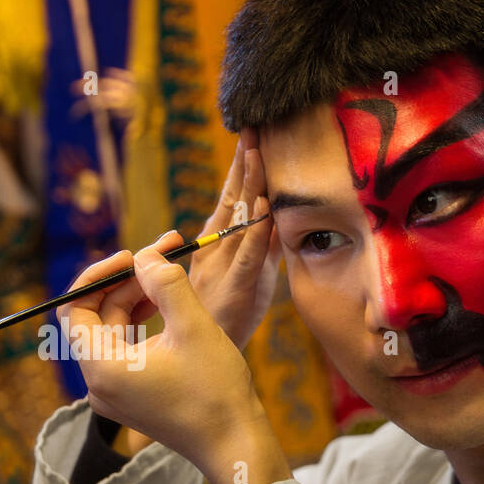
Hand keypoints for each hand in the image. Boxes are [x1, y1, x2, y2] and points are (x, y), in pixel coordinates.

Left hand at [58, 239, 291, 483]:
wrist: (234, 444)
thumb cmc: (216, 392)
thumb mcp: (192, 327)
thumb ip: (165, 283)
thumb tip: (145, 256)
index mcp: (102, 368)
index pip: (75, 308)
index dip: (99, 274)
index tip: (132, 254)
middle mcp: (98, 383)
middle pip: (96, 316)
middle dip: (126, 281)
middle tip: (163, 251)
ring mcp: (114, 392)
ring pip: (113, 330)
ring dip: (137, 298)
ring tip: (169, 269)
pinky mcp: (131, 395)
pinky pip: (127, 348)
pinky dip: (142, 322)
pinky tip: (167, 301)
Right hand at [188, 127, 280, 350]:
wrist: (209, 358)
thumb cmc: (228, 317)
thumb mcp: (250, 276)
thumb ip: (259, 246)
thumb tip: (274, 215)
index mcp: (219, 243)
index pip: (233, 196)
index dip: (243, 165)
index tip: (253, 132)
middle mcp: (218, 249)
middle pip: (233, 197)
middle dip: (244, 161)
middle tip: (253, 125)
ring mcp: (225, 266)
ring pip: (238, 218)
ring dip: (249, 184)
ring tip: (256, 150)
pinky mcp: (237, 288)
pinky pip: (247, 255)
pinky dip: (256, 230)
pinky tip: (265, 207)